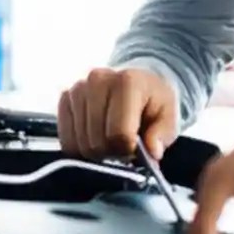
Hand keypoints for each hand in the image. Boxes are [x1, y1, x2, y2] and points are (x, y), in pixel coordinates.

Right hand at [57, 67, 177, 160]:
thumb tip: (152, 151)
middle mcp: (97, 80)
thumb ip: (162, 133)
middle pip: (97, 142)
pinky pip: (66, 139)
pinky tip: (94, 137)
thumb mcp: (168, 115)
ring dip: (96, 151)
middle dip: (112, 153)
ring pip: (80, 144)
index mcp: (127, 82)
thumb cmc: (151, 100)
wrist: (134, 82)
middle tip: (123, 146)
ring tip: (110, 140)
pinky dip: (80, 146)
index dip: (128, 151)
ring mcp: (78, 89)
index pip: (119, 134)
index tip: (135, 148)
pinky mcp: (64, 98)